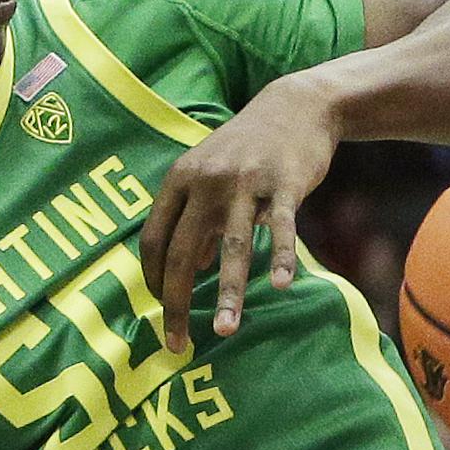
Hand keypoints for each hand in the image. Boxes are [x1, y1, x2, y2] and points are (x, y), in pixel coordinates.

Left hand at [138, 73, 339, 353]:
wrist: (297, 105)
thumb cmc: (250, 147)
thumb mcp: (210, 174)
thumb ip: (194, 218)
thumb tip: (190, 269)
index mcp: (181, 179)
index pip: (152, 239)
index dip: (151, 281)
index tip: (160, 313)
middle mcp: (206, 181)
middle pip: (181, 251)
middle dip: (176, 303)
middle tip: (176, 343)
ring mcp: (246, 181)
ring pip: (231, 247)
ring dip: (229, 293)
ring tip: (225, 331)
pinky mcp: (284, 183)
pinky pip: (280, 227)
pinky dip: (280, 257)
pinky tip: (281, 285)